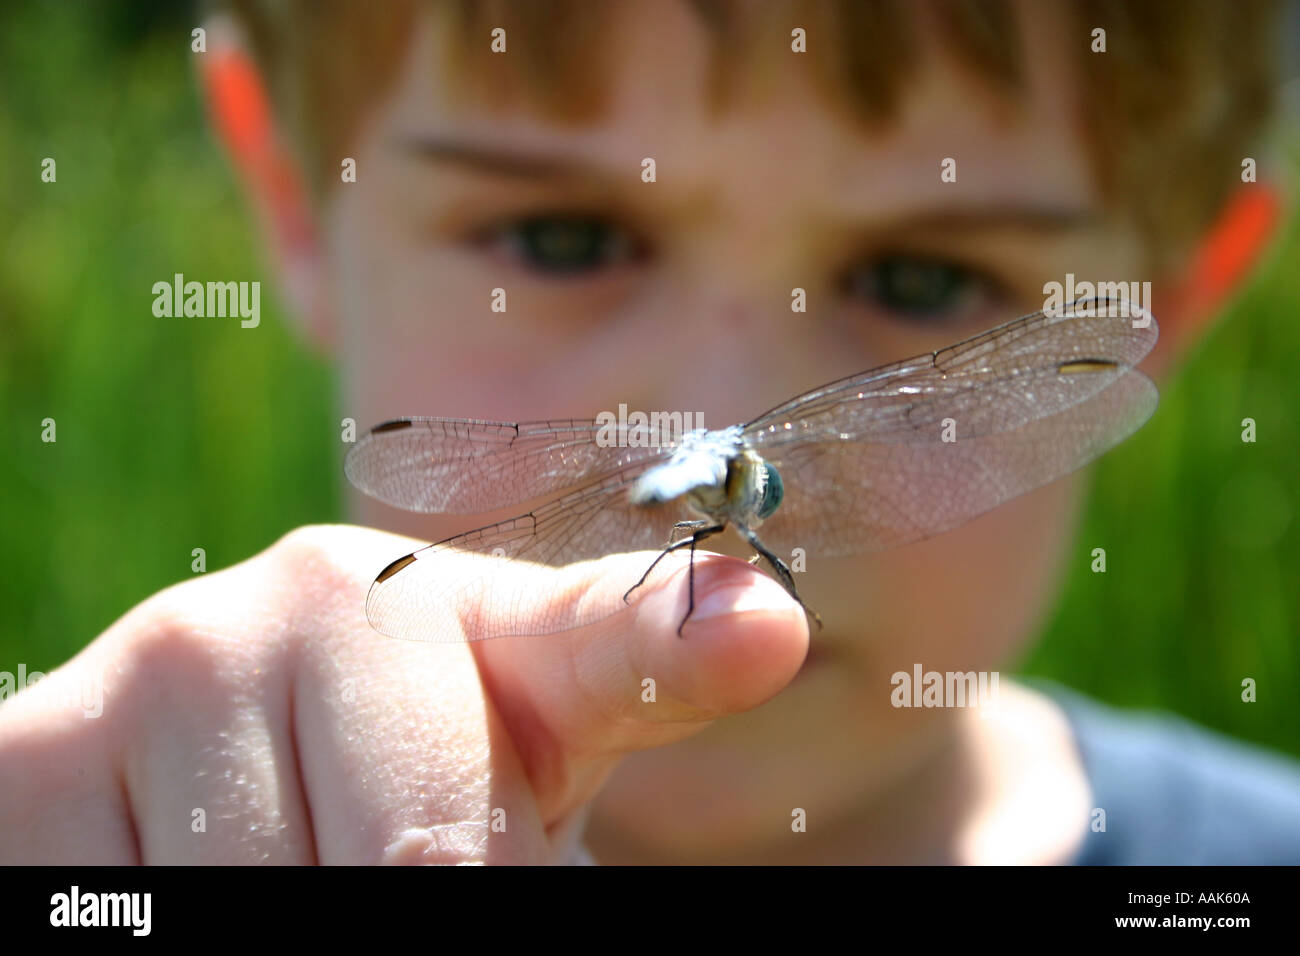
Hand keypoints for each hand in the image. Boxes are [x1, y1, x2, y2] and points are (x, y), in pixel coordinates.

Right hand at [0, 525, 807, 862]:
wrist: (224, 764)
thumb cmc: (402, 748)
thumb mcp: (518, 715)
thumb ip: (628, 668)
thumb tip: (763, 619)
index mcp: (430, 591)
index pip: (586, 639)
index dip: (678, 639)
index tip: (762, 630)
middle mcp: (288, 604)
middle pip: (424, 860)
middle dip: (426, 895)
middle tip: (384, 853)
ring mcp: (149, 673)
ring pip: (273, 899)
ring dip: (300, 915)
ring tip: (295, 855)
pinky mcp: (23, 763)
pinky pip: (136, 912)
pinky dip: (182, 921)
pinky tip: (194, 871)